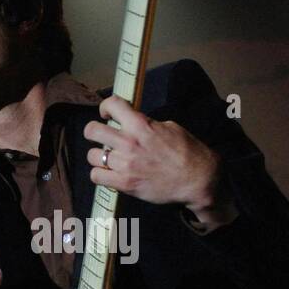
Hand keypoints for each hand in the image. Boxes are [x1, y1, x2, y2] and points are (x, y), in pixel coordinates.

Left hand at [84, 94, 225, 211]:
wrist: (196, 180)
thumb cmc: (188, 152)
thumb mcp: (170, 127)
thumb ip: (148, 124)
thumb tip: (135, 124)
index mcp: (141, 125)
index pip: (112, 105)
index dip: (106, 107)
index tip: (107, 114)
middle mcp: (128, 142)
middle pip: (92, 130)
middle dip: (94, 131)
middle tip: (101, 136)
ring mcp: (124, 164)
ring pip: (91, 156)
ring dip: (98, 156)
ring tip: (107, 159)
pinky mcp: (125, 183)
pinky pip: (96, 176)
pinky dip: (100, 175)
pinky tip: (108, 173)